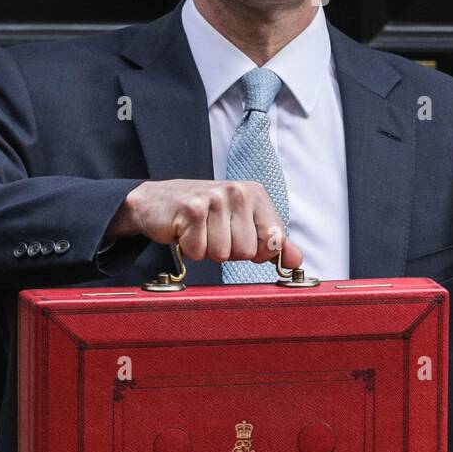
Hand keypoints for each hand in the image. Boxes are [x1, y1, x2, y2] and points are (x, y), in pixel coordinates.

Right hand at [105, 179, 302, 267]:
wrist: (156, 202)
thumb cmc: (202, 215)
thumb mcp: (240, 222)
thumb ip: (271, 241)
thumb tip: (297, 260)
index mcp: (255, 194)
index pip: (274, 239)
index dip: (256, 250)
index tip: (238, 237)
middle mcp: (238, 192)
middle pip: (247, 251)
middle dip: (228, 251)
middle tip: (212, 233)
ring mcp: (215, 199)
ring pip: (223, 254)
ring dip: (207, 250)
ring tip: (198, 231)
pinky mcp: (192, 210)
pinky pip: (200, 252)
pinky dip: (190, 249)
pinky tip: (184, 231)